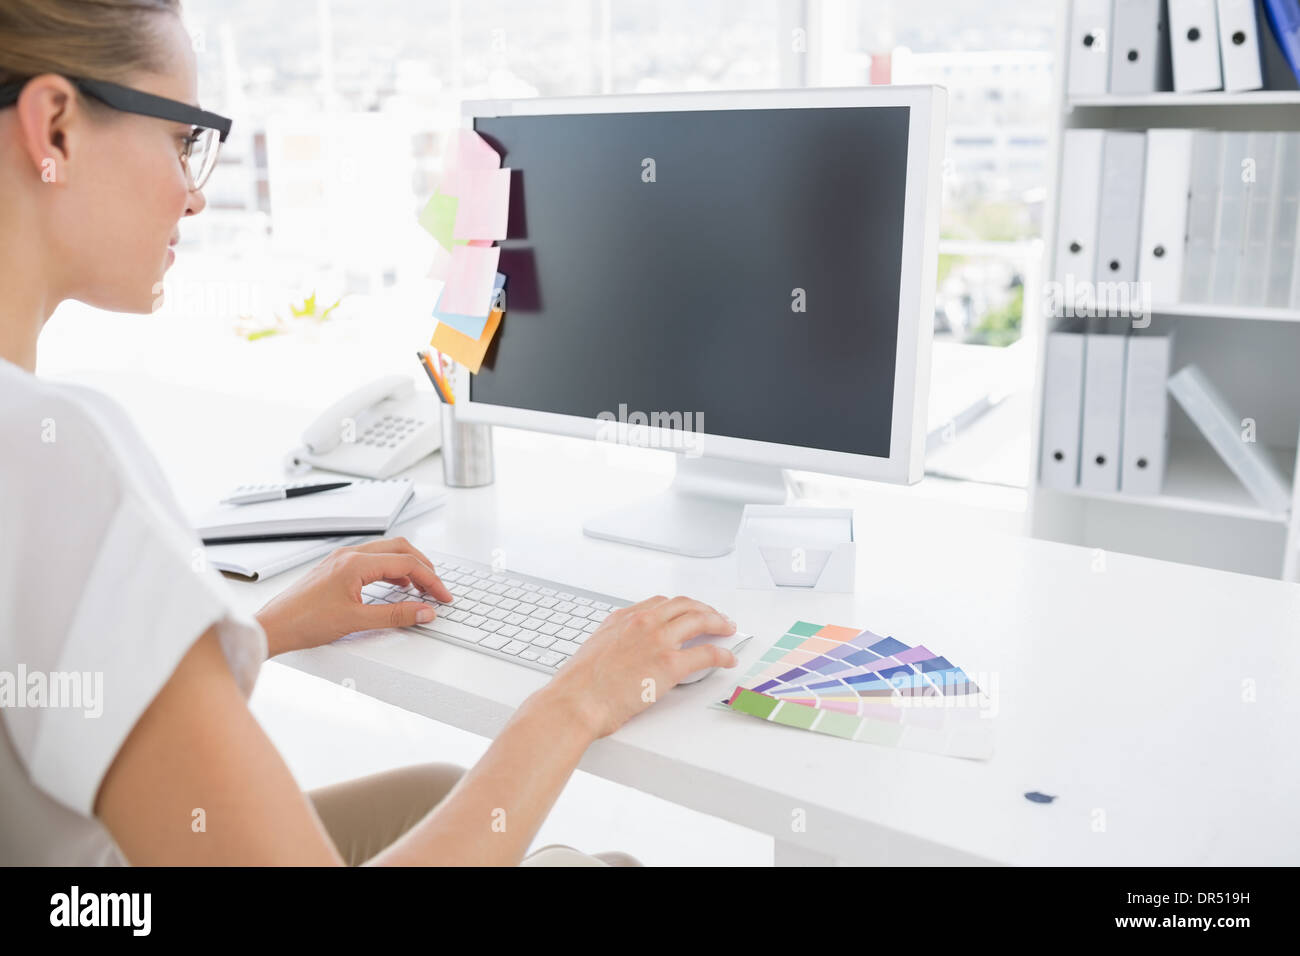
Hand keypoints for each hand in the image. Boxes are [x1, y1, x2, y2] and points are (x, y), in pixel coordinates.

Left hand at [255, 537, 452, 656]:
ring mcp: (341, 560)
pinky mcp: (336, 569)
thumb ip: (395, 615)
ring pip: (386, 552)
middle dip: (423, 567)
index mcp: (355, 563)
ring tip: (420, 588)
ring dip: (408, 567)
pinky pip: (372, 560)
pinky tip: (395, 586)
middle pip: (400, 549)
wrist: (272, 626)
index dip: (431, 580)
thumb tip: (423, 611)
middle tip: (437, 588)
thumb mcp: (356, 621)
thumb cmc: (303, 621)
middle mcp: (349, 555)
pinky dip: (391, 570)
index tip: (442, 596)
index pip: (406, 563)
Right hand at [539, 595, 737, 739]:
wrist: (576, 701)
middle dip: (705, 609)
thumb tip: (625, 651)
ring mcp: (658, 641)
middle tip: (716, 617)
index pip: (661, 603)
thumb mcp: (595, 649)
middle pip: (685, 605)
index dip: (681, 606)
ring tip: (727, 629)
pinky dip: (722, 653)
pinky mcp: (670, 664)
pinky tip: (727, 658)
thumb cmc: (579, 685)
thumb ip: (614, 643)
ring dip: (718, 622)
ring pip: (700, 619)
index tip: (689, 611)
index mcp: (623, 618)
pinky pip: (707, 653)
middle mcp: (643, 623)